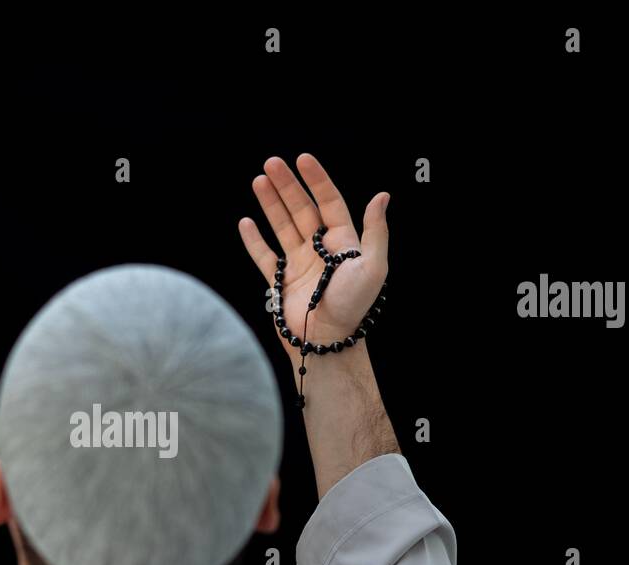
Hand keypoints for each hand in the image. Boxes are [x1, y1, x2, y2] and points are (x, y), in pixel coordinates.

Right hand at [238, 154, 387, 356]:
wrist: (325, 341)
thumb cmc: (352, 306)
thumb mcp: (373, 266)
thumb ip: (376, 231)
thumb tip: (382, 195)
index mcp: (343, 243)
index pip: (329, 202)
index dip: (316, 180)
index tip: (303, 159)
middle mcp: (320, 250)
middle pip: (302, 210)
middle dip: (287, 186)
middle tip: (271, 163)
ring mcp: (299, 265)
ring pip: (282, 226)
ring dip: (270, 204)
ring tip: (258, 181)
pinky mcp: (280, 282)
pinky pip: (265, 257)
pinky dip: (254, 240)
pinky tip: (246, 222)